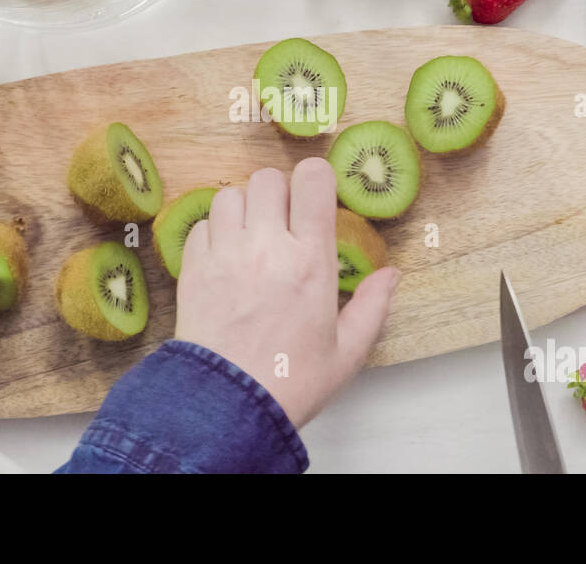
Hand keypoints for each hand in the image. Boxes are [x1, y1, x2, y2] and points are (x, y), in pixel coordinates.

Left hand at [174, 158, 400, 427]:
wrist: (227, 407)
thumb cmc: (290, 382)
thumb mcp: (347, 352)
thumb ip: (373, 307)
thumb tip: (391, 275)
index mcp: (310, 261)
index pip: (312, 181)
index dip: (316, 179)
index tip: (317, 197)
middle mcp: (266, 247)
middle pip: (267, 178)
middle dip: (279, 193)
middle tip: (284, 222)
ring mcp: (225, 254)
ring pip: (230, 194)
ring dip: (244, 208)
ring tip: (252, 236)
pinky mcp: (193, 268)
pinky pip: (202, 224)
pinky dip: (215, 232)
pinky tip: (226, 257)